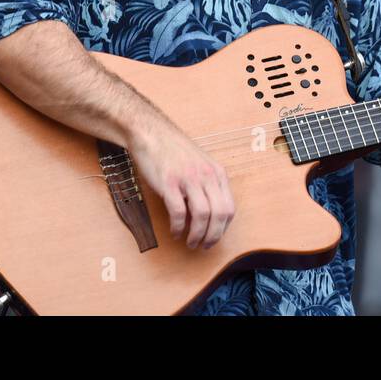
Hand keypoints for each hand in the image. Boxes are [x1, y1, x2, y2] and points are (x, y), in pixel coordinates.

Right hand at [128, 118, 235, 249]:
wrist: (151, 133)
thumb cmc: (173, 151)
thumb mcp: (200, 164)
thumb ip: (208, 185)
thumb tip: (210, 215)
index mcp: (216, 172)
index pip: (229, 208)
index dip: (223, 228)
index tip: (215, 237)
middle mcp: (206, 175)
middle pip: (219, 214)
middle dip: (213, 236)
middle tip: (204, 246)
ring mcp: (188, 179)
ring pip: (202, 216)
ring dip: (197, 235)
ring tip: (190, 242)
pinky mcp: (169, 183)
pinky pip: (178, 213)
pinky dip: (178, 227)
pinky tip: (175, 231)